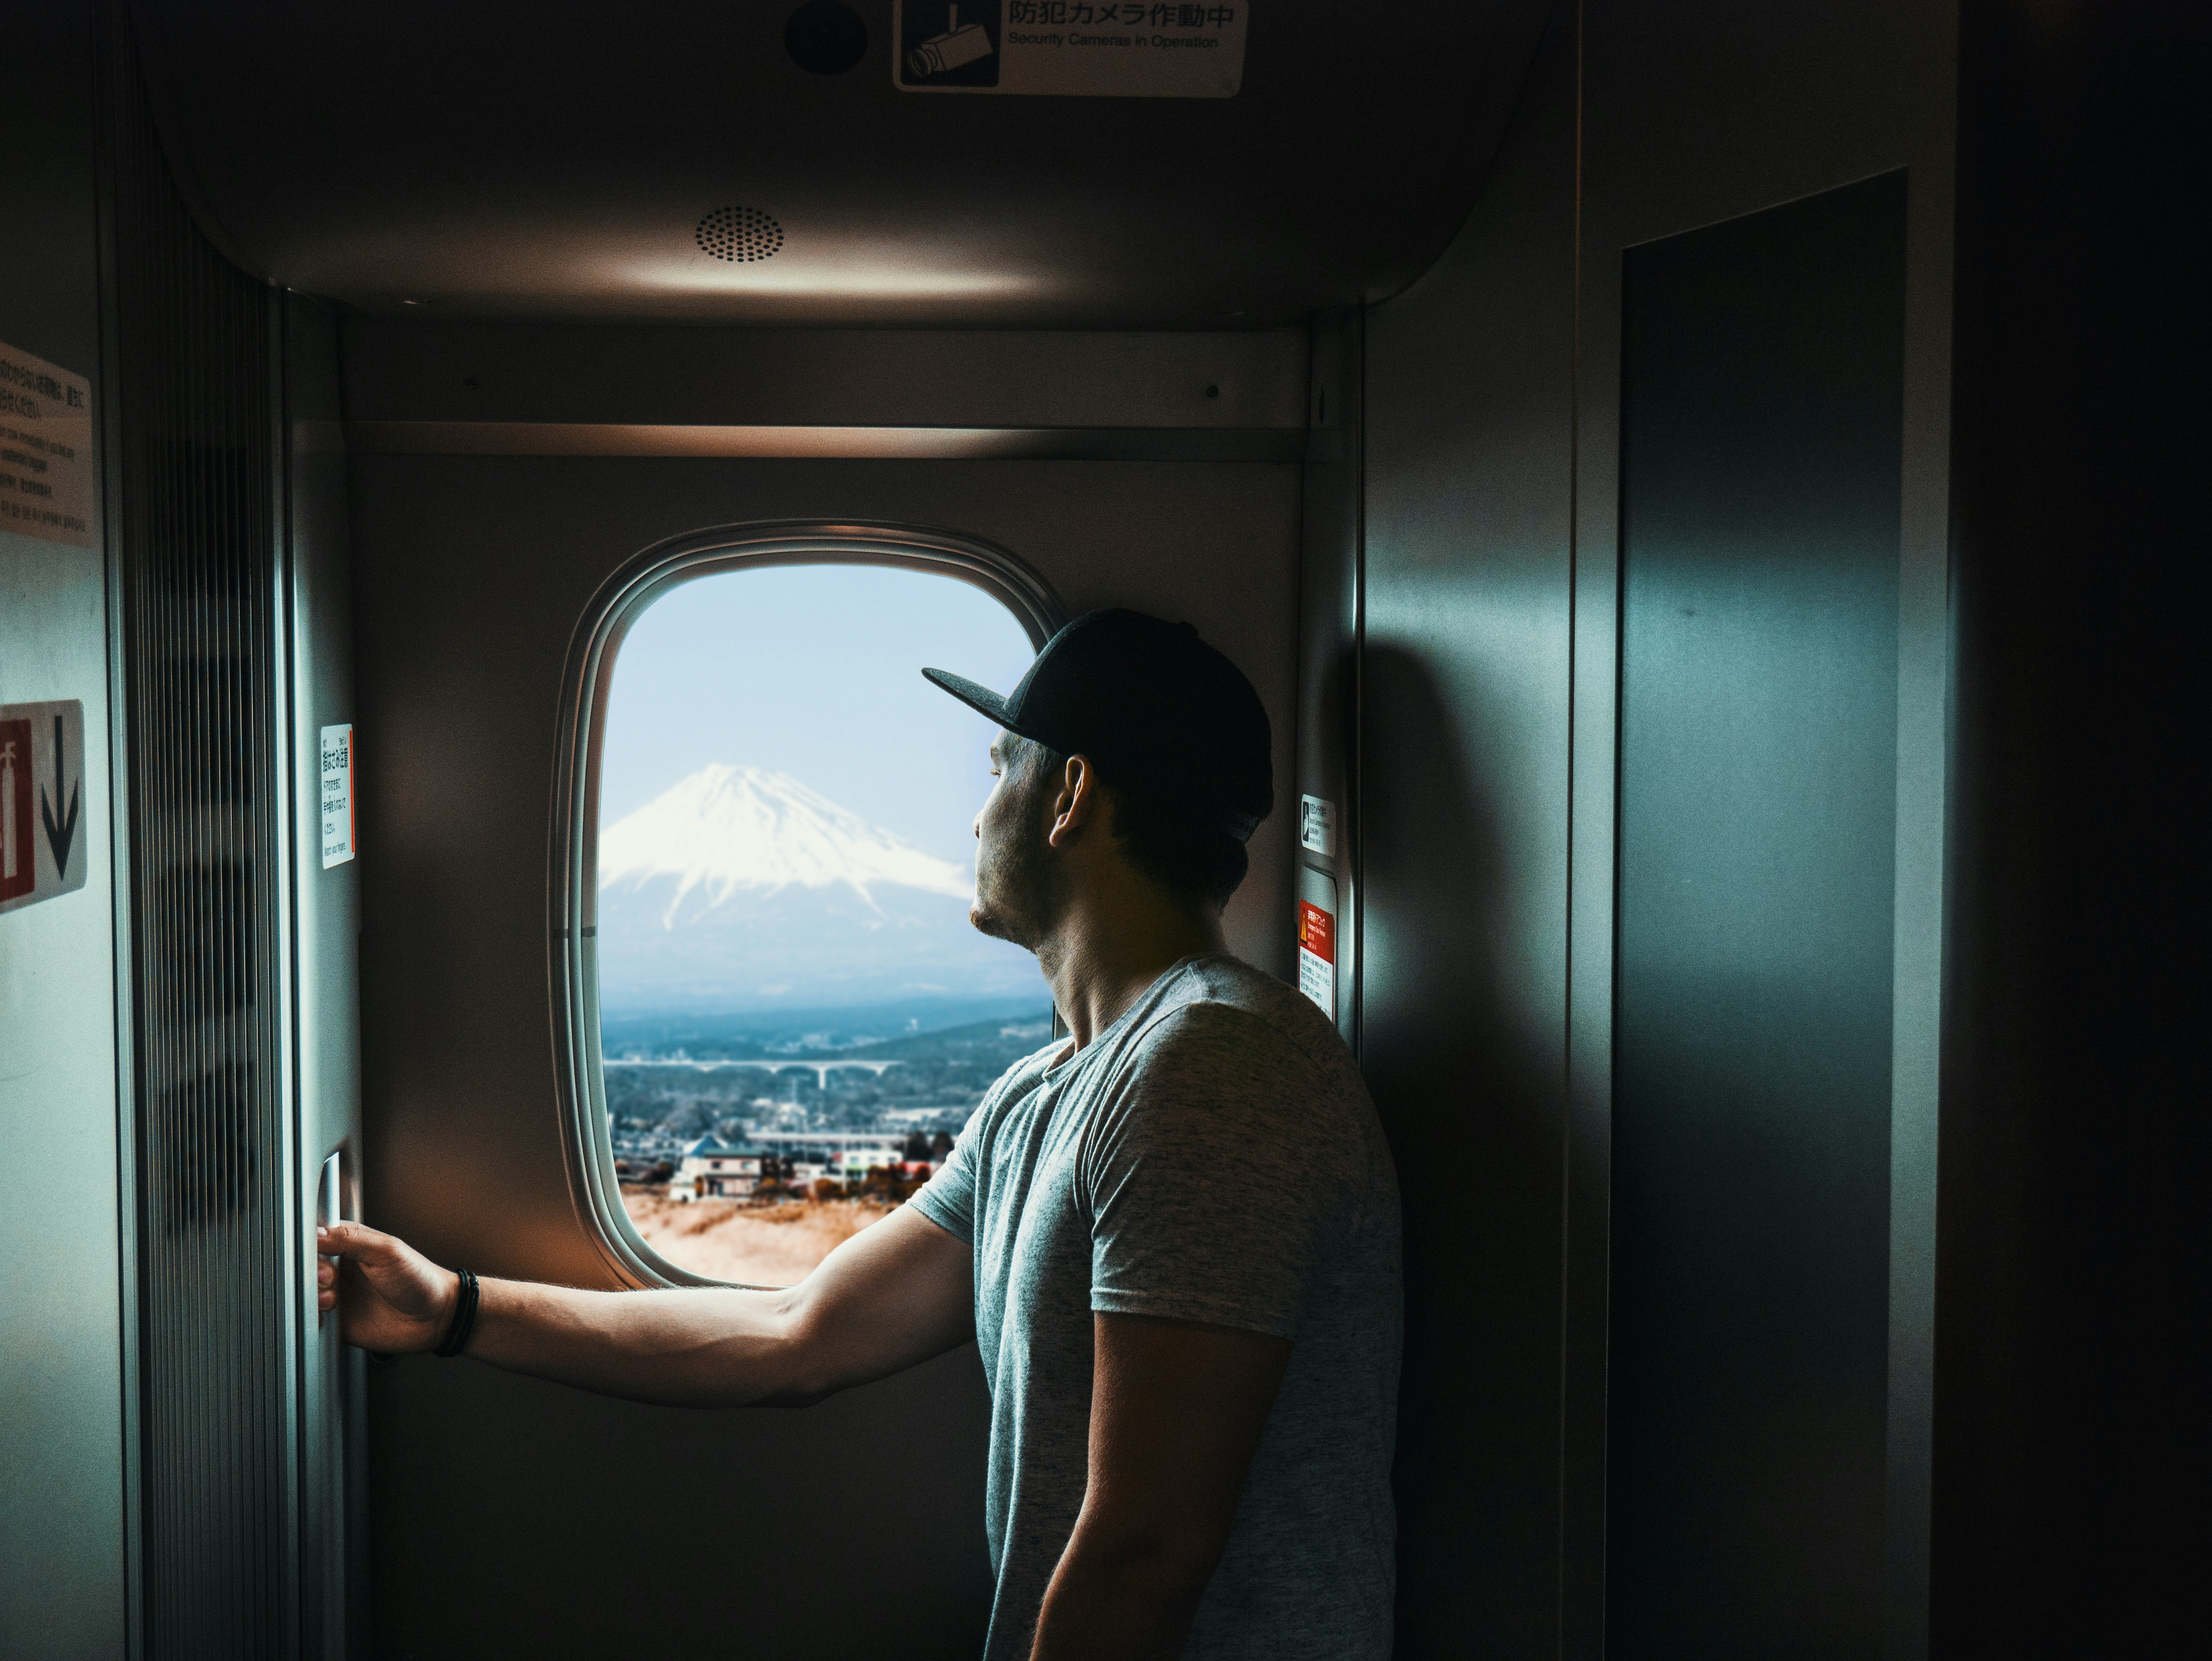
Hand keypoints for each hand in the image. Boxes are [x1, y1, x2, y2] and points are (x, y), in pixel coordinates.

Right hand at [316, 1221, 460, 1353]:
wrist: (435, 1317)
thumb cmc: (419, 1278)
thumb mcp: (387, 1251)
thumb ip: (351, 1240)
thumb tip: (318, 1233)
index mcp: (351, 1244)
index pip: (316, 1238)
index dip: (309, 1245)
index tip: (314, 1253)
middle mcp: (340, 1269)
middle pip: (305, 1267)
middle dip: (312, 1273)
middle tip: (330, 1278)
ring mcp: (337, 1295)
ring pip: (305, 1293)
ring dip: (313, 1296)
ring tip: (334, 1298)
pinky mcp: (337, 1321)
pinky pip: (312, 1319)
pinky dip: (312, 1317)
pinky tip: (329, 1314)